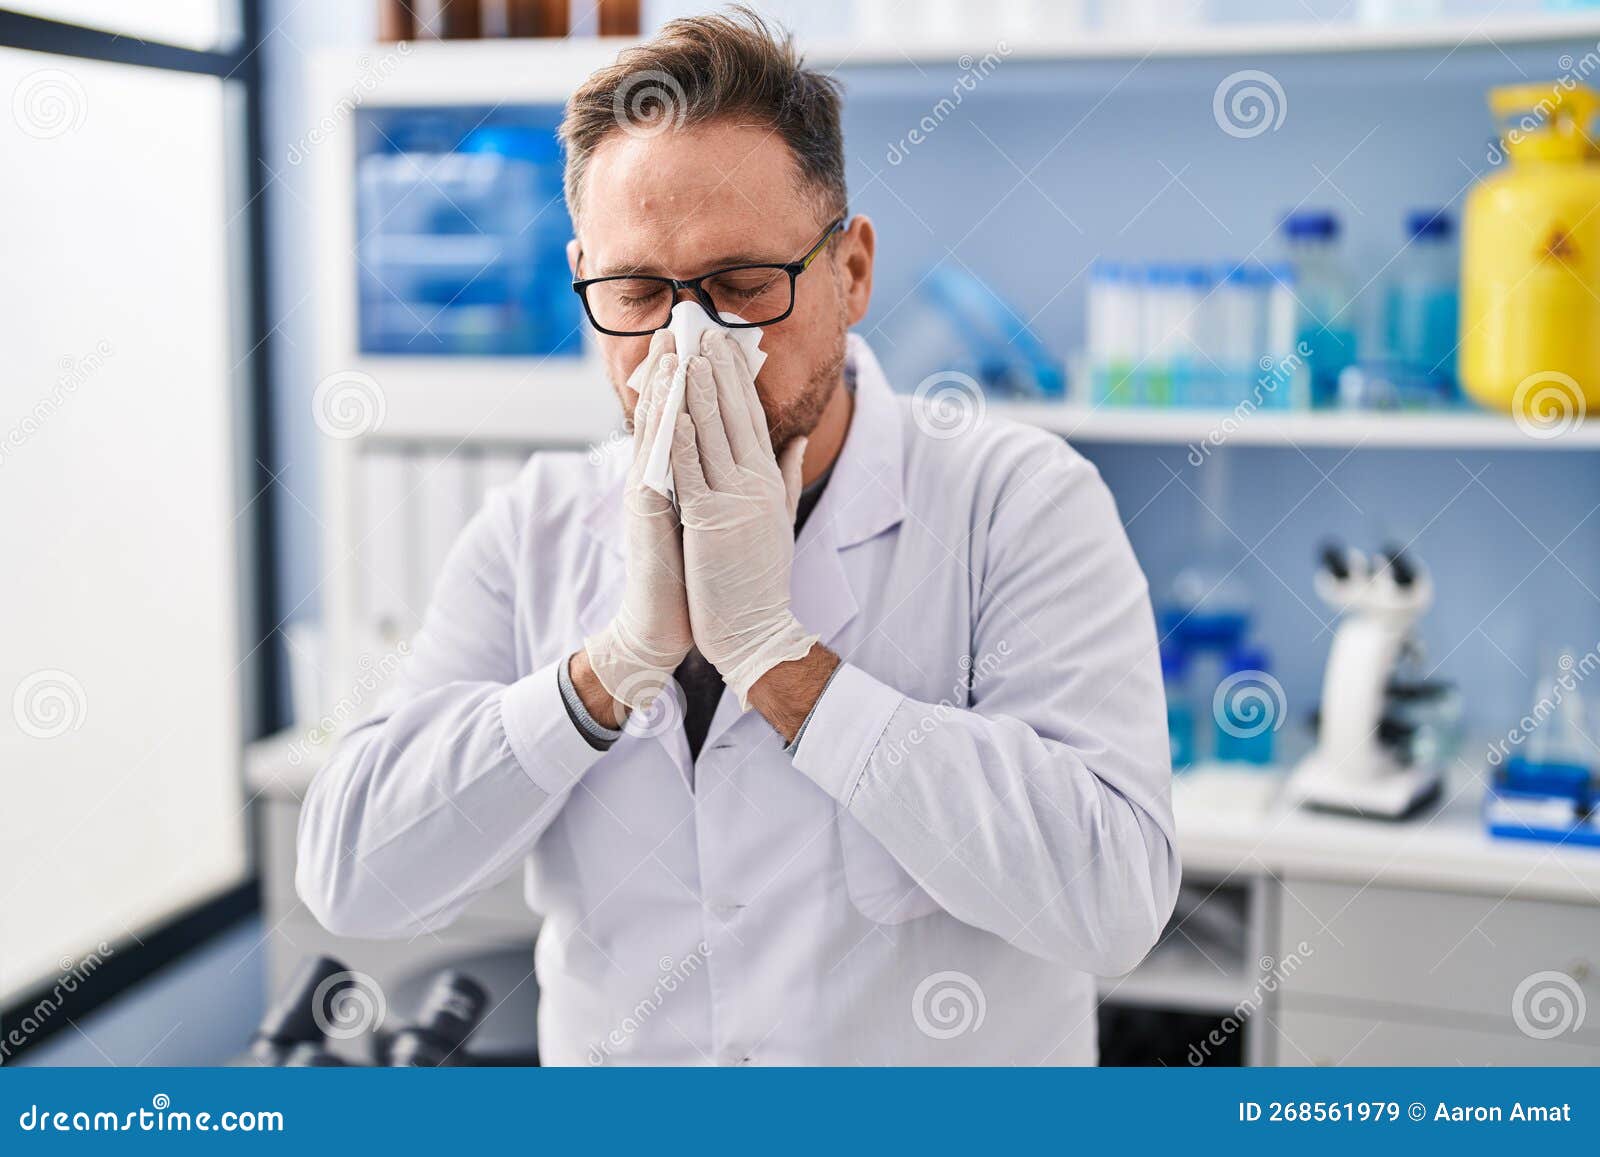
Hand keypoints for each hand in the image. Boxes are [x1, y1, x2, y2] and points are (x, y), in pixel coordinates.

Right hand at [582, 331, 693, 716]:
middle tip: (684, 322)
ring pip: (656, 431)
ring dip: (663, 389)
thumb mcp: (711, 520)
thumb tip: (746, 454)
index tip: (713, 339)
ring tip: (673, 348)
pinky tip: (671, 408)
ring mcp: (647, 494)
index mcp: (678, 478)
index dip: (700, 379)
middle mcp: (657, 478)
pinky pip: (653, 467)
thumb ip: (723, 484)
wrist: (663, 626)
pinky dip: (662, 436)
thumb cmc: (689, 576)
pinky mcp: (644, 514)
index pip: (689, 417)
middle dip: (675, 366)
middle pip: (667, 411)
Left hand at [670, 331, 817, 708]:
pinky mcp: (710, 523)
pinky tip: (672, 409)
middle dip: (716, 367)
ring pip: (712, 434)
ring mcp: (733, 501)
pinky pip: (692, 471)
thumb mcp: (779, 518)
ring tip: (685, 351)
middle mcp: (754, 483)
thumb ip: (786, 474)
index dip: (737, 376)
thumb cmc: (761, 580)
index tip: (724, 341)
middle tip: (702, 327)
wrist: (757, 632)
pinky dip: (681, 438)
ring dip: (697, 389)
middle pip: (734, 413)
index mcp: (767, 480)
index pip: (752, 415)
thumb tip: (800, 437)